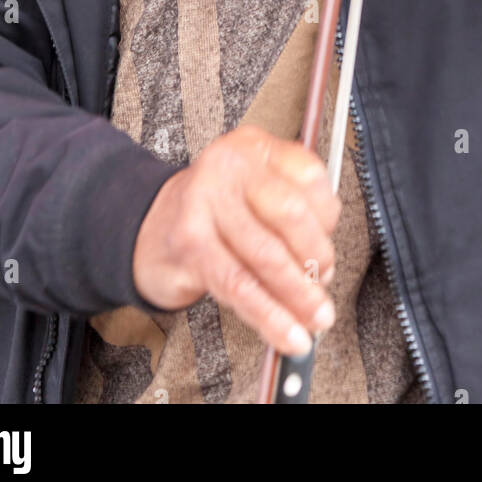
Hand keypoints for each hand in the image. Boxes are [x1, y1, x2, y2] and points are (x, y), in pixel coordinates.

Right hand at [132, 124, 339, 355]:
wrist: (150, 228)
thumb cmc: (215, 211)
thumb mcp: (254, 191)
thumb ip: (295, 209)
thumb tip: (325, 261)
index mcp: (254, 147)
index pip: (308, 175)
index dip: (328, 218)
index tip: (331, 245)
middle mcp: (229, 165)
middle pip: (289, 212)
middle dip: (316, 256)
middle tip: (324, 282)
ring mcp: (205, 201)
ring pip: (265, 255)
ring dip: (298, 295)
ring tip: (316, 319)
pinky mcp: (190, 243)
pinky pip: (239, 286)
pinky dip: (270, 317)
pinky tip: (288, 334)